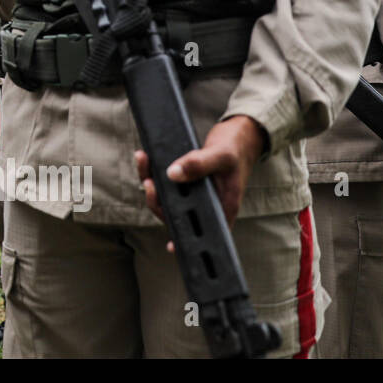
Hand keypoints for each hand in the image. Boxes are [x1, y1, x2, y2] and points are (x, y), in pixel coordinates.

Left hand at [135, 114, 266, 249]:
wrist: (238, 136)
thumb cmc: (235, 150)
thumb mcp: (220, 155)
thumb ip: (199, 164)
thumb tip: (172, 175)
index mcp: (222, 207)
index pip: (201, 230)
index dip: (185, 239)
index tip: (171, 245)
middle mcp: (206, 204)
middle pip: (176, 214)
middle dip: (157, 201)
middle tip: (149, 183)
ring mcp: (194, 194)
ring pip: (167, 199)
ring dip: (151, 184)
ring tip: (143, 160)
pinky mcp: (185, 182)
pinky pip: (165, 184)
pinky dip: (153, 173)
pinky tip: (144, 158)